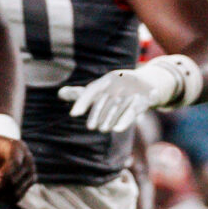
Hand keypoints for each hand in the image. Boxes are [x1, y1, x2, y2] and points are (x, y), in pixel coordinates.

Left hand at [0, 133, 35, 200]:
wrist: (2, 148)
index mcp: (18, 148)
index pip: (15, 163)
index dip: (4, 174)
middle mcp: (28, 160)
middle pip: (13, 180)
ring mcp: (31, 172)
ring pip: (15, 192)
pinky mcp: (29, 182)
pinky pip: (17, 197)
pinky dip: (3, 199)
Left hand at [59, 64, 178, 133]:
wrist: (146, 84)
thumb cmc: (116, 88)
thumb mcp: (100, 89)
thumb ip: (81, 94)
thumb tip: (60, 93)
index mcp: (107, 79)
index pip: (91, 90)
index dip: (82, 101)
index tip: (73, 114)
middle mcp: (119, 82)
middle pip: (105, 100)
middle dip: (97, 114)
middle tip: (91, 127)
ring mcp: (132, 91)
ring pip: (117, 107)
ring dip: (109, 118)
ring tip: (103, 129)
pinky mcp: (143, 100)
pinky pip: (132, 111)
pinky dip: (125, 120)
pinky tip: (116, 129)